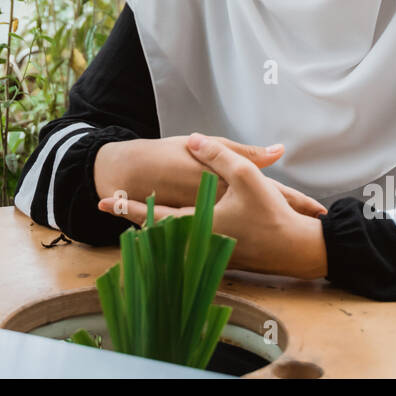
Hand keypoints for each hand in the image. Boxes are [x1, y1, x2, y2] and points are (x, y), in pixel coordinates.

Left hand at [99, 134, 327, 278]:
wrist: (296, 250)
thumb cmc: (271, 214)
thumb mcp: (246, 176)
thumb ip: (217, 155)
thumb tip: (193, 139)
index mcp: (198, 222)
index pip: (152, 215)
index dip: (124, 206)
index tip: (99, 200)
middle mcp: (198, 241)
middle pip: (156, 229)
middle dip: (133, 215)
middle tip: (108, 203)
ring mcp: (207, 251)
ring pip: (170, 237)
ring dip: (152, 224)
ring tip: (131, 210)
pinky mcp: (219, 255)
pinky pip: (187, 241)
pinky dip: (173, 232)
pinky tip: (172, 222)